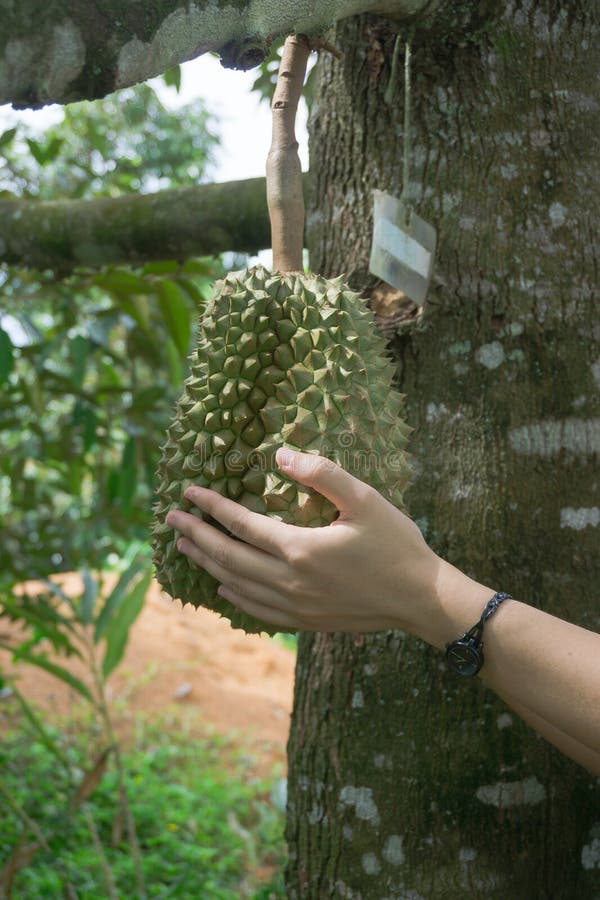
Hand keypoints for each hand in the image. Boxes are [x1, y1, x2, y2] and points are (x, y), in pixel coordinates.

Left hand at [165, 448, 443, 634]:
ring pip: (236, 585)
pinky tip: (224, 588)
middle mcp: (289, 582)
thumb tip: (281, 454)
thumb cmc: (396, 545)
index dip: (210, 506)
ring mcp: (295, 606)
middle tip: (171, 520)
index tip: (187, 491)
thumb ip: (322, 473)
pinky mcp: (305, 622)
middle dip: (196, 535)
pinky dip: (234, 597)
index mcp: (300, 549)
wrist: (421, 599)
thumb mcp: (365, 499)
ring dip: (207, 564)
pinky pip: (257, 611)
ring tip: (186, 548)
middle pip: (228, 557)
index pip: (240, 524)